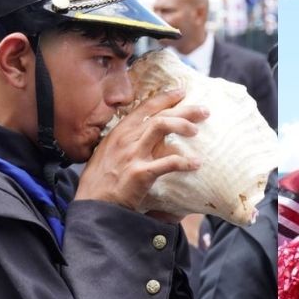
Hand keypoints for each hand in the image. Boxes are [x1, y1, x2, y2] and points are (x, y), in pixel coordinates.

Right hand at [76, 89, 209, 210]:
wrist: (94, 206)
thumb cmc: (102, 182)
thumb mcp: (109, 154)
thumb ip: (127, 142)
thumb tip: (146, 135)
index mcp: (119, 133)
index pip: (145, 107)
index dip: (165, 98)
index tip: (181, 92)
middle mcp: (126, 139)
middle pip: (159, 115)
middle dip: (184, 110)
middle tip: (204, 111)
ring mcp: (133, 154)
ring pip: (161, 126)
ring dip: (183, 125)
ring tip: (196, 131)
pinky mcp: (141, 173)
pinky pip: (168, 162)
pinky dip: (185, 162)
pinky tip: (196, 164)